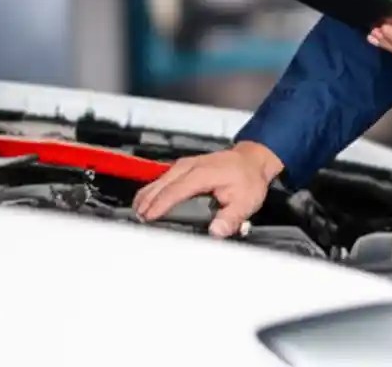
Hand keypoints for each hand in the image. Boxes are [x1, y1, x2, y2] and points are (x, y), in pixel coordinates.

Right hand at [132, 141, 282, 237]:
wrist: (253, 160)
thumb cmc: (249, 177)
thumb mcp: (247, 200)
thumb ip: (231, 218)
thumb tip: (216, 231)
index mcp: (203, 174)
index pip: (174, 191)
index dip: (159, 206)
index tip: (148, 219)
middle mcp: (190, 167)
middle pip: (160, 185)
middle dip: (146, 204)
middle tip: (138, 222)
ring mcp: (185, 166)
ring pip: (157, 181)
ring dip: (146, 197)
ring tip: (137, 215)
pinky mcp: (183, 168)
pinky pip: (161, 179)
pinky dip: (152, 191)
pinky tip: (147, 203)